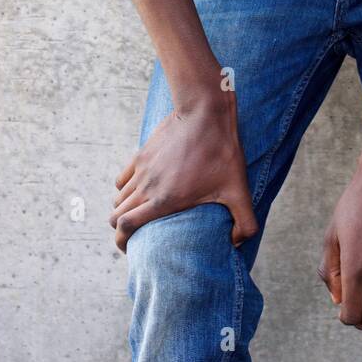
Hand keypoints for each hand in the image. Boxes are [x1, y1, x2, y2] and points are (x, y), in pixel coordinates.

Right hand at [110, 87, 258, 252]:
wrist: (204, 112)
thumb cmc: (222, 152)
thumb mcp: (239, 190)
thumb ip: (245, 222)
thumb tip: (237, 243)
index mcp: (164, 200)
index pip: (126, 227)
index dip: (122, 242)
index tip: (130, 249)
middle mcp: (146, 187)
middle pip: (116, 216)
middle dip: (121, 231)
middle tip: (135, 236)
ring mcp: (141, 170)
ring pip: (119, 198)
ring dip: (124, 210)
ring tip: (140, 215)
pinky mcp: (141, 155)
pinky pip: (122, 179)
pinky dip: (126, 189)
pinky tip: (141, 190)